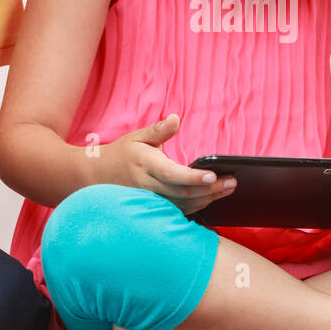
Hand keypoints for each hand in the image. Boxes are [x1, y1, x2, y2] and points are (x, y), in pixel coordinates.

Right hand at [104, 114, 235, 213]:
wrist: (97, 177)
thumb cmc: (122, 154)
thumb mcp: (137, 137)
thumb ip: (159, 130)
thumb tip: (176, 118)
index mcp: (145, 164)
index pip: (172, 174)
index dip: (193, 177)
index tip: (214, 175)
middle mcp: (147, 186)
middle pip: (182, 193)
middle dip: (210, 190)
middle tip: (233, 183)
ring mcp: (150, 201)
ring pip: (183, 205)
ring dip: (208, 199)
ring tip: (229, 189)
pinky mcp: (153, 209)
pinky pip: (178, 211)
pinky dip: (198, 206)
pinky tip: (213, 198)